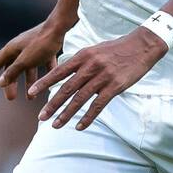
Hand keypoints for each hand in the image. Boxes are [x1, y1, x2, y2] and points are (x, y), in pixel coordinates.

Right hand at [0, 19, 67, 100]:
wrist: (60, 27)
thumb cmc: (40, 44)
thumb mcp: (24, 61)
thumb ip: (12, 72)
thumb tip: (0, 83)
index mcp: (11, 48)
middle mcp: (20, 47)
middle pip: (12, 67)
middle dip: (11, 83)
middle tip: (11, 98)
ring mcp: (33, 47)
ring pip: (28, 67)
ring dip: (28, 82)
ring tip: (31, 98)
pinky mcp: (46, 48)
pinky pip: (43, 63)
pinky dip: (44, 74)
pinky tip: (49, 85)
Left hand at [27, 27, 167, 129]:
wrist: (142, 45)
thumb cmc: (117, 48)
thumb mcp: (95, 50)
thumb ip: (80, 62)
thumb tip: (65, 72)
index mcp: (83, 56)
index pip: (58, 71)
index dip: (44, 83)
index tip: (31, 93)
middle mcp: (90, 67)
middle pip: (66, 89)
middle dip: (51, 105)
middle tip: (40, 117)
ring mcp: (102, 77)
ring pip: (79, 100)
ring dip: (66, 115)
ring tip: (55, 125)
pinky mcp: (115, 87)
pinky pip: (98, 105)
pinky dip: (87, 117)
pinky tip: (79, 127)